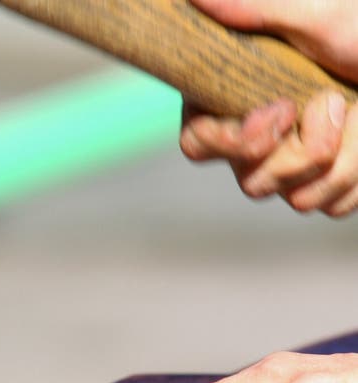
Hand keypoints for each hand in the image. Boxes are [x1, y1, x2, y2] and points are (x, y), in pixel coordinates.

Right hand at [180, 0, 357, 214]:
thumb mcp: (319, 13)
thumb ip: (259, 9)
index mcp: (234, 99)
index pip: (197, 145)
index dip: (231, 143)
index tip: (279, 112)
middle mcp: (258, 142)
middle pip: (253, 183)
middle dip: (300, 151)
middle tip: (332, 101)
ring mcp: (293, 170)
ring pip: (298, 199)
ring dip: (340, 158)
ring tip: (357, 108)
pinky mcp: (328, 186)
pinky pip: (333, 205)